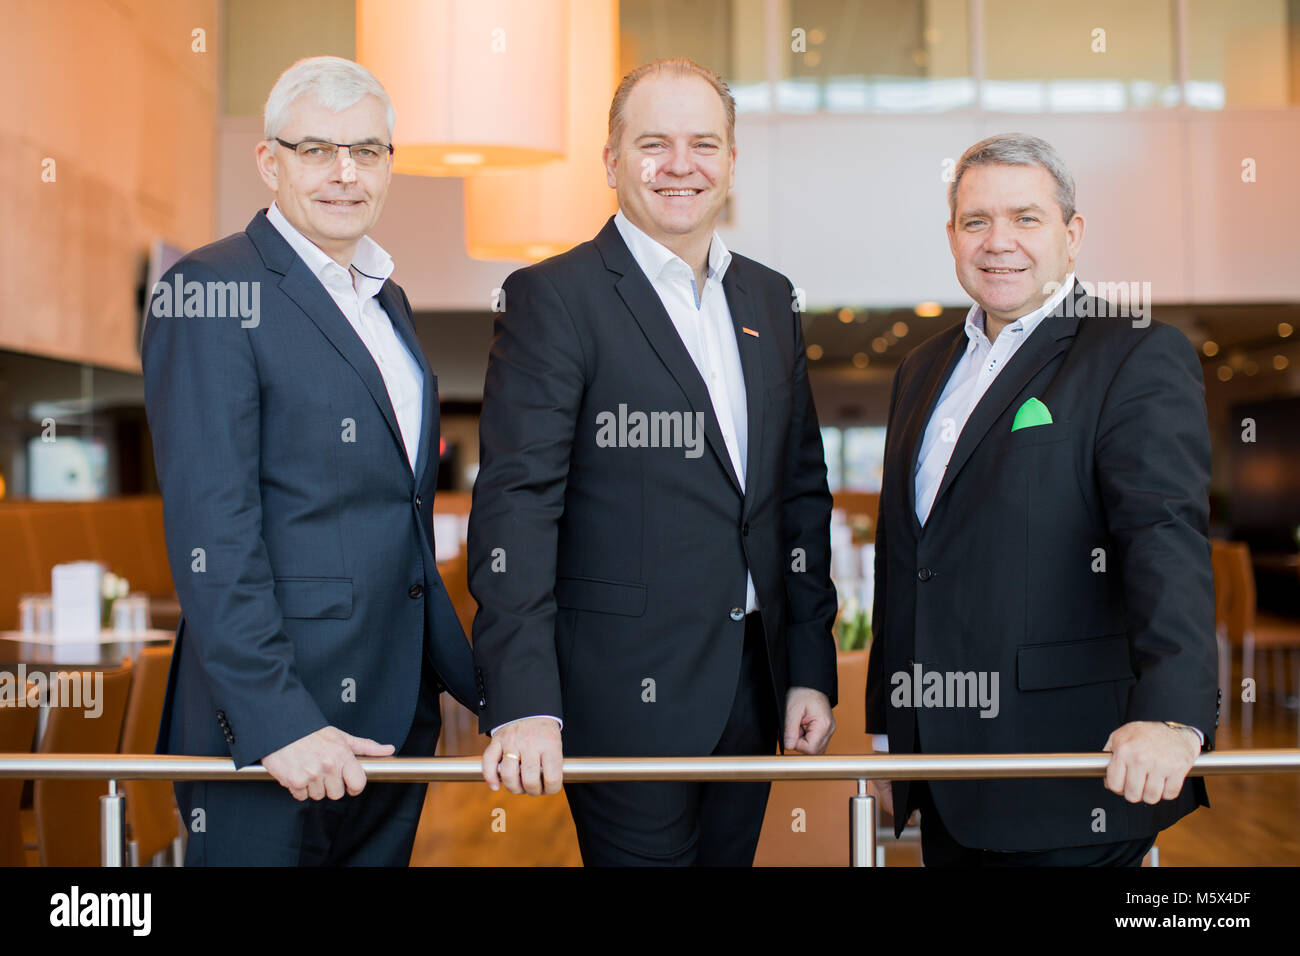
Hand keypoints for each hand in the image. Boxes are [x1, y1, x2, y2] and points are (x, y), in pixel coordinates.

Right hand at [261, 726, 394, 800]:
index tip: (348, 784)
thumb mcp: (342, 736)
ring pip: (318, 796)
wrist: (282, 727)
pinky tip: (297, 772)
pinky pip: (300, 796)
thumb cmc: (312, 733)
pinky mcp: (294, 781)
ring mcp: (311, 774)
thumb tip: (389, 749)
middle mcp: (328, 765)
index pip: (358, 784)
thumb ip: (366, 746)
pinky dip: (297, 788)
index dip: (354, 786)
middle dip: (330, 785)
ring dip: (313, 787)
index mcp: (343, 755)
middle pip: (337, 794)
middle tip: (322, 771)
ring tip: (308, 768)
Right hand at [482, 716, 563, 795]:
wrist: (530, 706)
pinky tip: (495, 786)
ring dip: (514, 788)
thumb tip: (546, 788)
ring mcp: (512, 742)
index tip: (549, 788)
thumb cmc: (544, 731)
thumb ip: (552, 764)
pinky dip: (490, 777)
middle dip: (533, 791)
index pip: (552, 777)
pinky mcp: (497, 741)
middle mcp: (530, 743)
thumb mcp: (556, 744)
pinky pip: (489, 762)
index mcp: (549, 745)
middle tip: (534, 789)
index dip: (551, 789)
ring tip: (519, 787)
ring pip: (509, 775)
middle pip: (530, 780)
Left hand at [783, 686, 833, 753]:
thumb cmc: (803, 692)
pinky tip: (802, 727)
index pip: (810, 748)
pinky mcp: (825, 729)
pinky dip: (806, 738)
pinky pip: (815, 741)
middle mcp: (829, 730)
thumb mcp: (792, 710)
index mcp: (823, 725)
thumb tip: (789, 746)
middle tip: (794, 729)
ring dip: (803, 741)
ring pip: (815, 747)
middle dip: (800, 743)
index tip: (790, 734)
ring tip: (798, 726)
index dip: (797, 744)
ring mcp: (828, 730)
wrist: (811, 683)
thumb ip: (790, 730)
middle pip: (814, 750)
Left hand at [1103, 720, 1200, 803]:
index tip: (1122, 786)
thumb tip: (1105, 778)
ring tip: (1150, 784)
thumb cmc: (1147, 734)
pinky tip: (1164, 782)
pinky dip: (1167, 793)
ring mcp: (1160, 764)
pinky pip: (1170, 795)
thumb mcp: (1120, 736)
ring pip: (1151, 798)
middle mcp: (1140, 757)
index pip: (1114, 784)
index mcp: (1124, 750)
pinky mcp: (1178, 770)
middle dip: (1134, 793)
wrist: (1175, 730)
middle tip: (1137, 785)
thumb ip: (1109, 754)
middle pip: (1132, 795)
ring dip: (1150, 795)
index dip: (1117, 789)